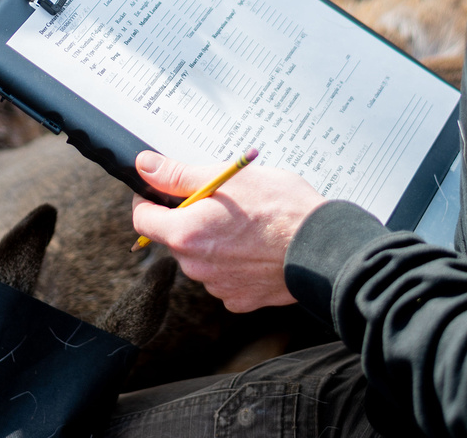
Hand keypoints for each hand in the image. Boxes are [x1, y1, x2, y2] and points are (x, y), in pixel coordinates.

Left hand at [130, 151, 325, 312]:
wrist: (323, 246)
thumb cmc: (280, 207)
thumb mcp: (227, 178)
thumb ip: (178, 175)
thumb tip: (145, 166)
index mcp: (185, 233)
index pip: (143, 219)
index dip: (150, 199)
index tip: (163, 190)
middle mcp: (195, 266)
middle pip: (175, 237)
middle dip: (190, 218)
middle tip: (222, 201)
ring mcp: (217, 286)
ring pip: (201, 257)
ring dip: (213, 241)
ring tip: (247, 224)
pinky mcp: (240, 299)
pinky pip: (224, 277)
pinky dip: (234, 263)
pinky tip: (256, 247)